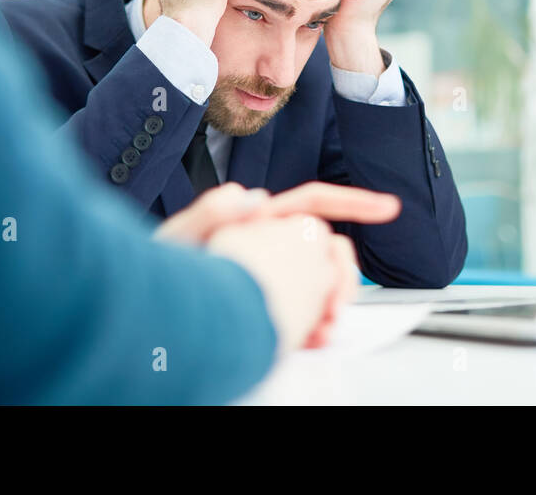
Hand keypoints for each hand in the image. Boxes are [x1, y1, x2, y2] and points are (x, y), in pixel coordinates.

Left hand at [155, 182, 400, 349]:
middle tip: (339, 303)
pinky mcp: (271, 310)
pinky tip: (312, 339)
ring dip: (333, 305)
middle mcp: (270, 245)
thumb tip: (253, 196)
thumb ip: (209, 214)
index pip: (312, 203)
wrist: (147, 324)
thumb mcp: (176, 242)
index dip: (353, 203)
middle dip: (343, 276)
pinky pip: (307, 315)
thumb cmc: (154, 278)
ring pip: (322, 286)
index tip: (389, 208)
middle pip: (327, 250)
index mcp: (256, 221)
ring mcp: (274, 278)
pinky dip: (317, 327)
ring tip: (324, 327)